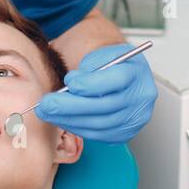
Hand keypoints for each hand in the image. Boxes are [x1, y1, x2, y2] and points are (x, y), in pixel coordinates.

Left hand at [33, 43, 156, 143]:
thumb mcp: (99, 54)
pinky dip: (77, 127)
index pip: (116, 80)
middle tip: (47, 104)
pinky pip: (98, 134)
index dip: (91, 84)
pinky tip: (61, 119)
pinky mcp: (124, 133)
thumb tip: (71, 84)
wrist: (119, 75)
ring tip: (48, 112)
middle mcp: (141, 97)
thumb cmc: (108, 63)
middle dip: (71, 106)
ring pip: (100, 124)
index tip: (69, 83)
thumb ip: (88, 67)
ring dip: (69, 120)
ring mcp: (135, 118)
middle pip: (105, 106)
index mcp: (137, 71)